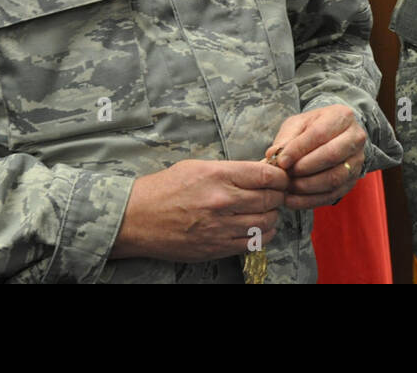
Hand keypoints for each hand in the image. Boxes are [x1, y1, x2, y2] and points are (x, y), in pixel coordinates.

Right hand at [109, 159, 288, 261]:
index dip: (280, 176)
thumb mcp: (198, 166)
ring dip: (272, 216)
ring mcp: (220, 227)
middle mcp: (221, 201)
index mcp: (217, 175)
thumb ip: (231, 170)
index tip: (280, 177)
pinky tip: (258, 228)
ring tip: (265, 210)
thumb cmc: (165, 188)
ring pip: (266, 222)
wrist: (136, 219)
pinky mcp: (216, 248)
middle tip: (275, 193)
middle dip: (278, 195)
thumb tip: (261, 171)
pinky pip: (254, 243)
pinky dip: (263, 235)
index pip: (266, 175)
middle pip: (271, 199)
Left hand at [266, 104, 367, 209]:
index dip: (299, 149)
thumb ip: (286, 138)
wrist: (334, 136)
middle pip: (331, 155)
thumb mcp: (298, 124)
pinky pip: (333, 194)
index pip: (320, 134)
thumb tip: (273, 155)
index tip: (281, 161)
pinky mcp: (352, 180)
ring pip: (334, 178)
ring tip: (288, 187)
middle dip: (305, 168)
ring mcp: (357, 161)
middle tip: (286, 174)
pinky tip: (293, 200)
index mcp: (342, 117)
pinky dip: (311, 200)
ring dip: (307, 186)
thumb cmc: (314, 127)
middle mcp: (355, 138)